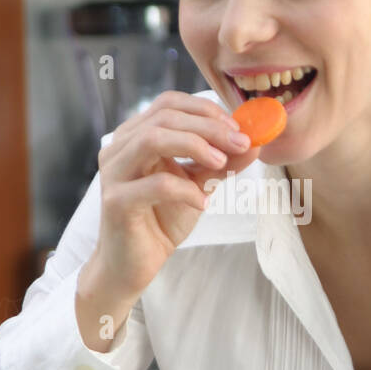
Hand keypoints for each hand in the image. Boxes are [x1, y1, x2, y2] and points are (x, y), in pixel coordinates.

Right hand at [90, 90, 257, 300]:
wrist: (133, 265)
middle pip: (164, 117)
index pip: (168, 103)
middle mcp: (119, 148)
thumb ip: (222, 163)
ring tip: (222, 164)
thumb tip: (255, 142)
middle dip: (208, 127)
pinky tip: (201, 203)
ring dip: (195, 146)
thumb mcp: (198, 185)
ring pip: (153, 139)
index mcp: (135, 136)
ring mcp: (114, 174)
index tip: (238, 128)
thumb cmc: (161, 220)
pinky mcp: (116, 202)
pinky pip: (155, 184)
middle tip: (240, 143)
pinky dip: (185, 190)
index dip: (205, 110)